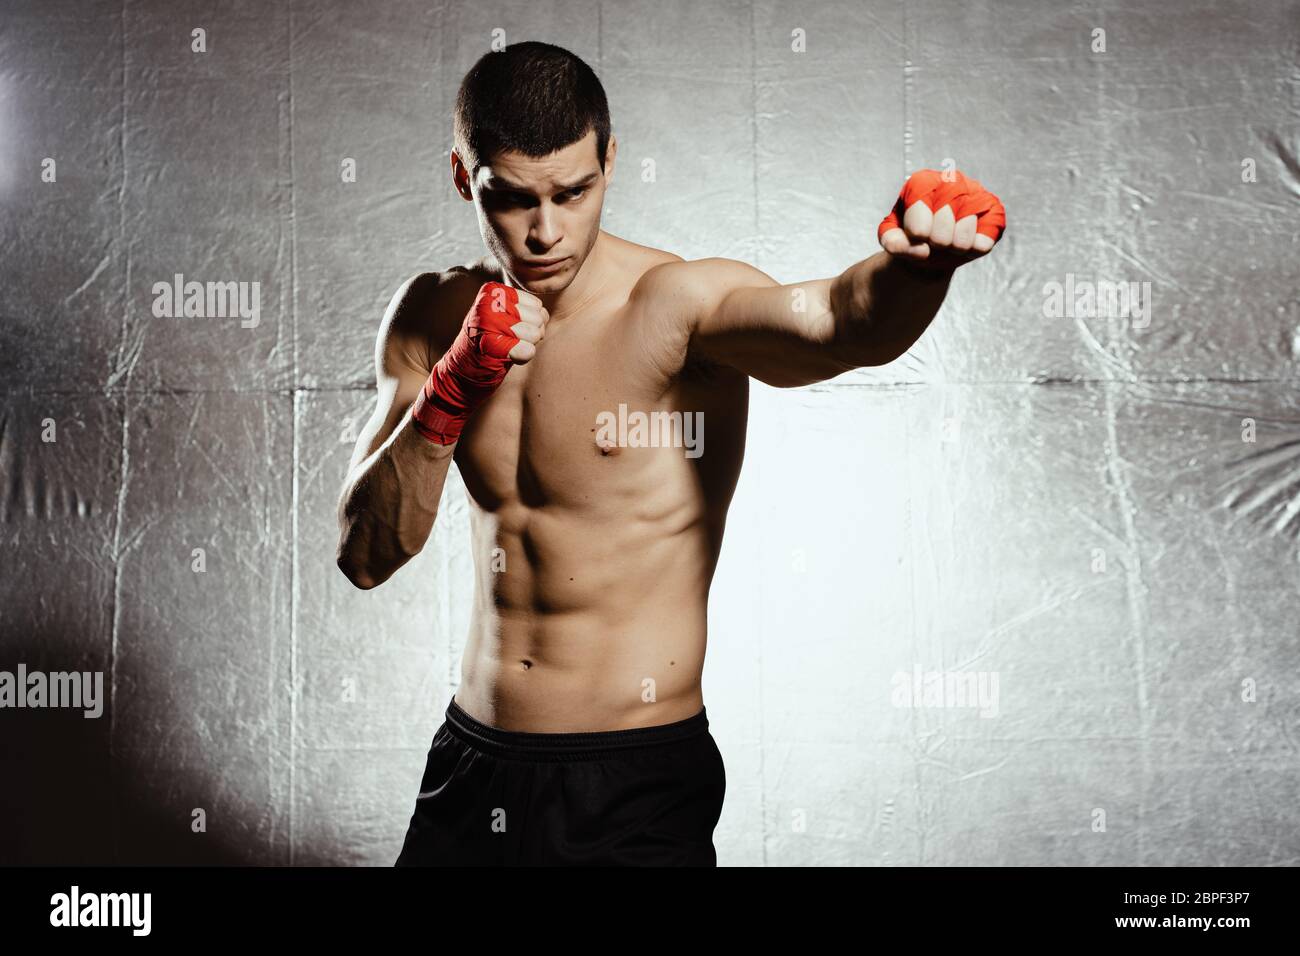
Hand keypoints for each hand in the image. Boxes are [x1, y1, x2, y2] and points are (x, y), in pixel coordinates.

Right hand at [410, 281, 547, 443]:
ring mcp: (487, 322)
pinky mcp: (490, 344)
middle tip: (509, 342)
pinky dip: (522, 357)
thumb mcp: (505, 317)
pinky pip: (528, 350)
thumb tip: (545, 315)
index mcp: (492, 291)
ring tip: (505, 348)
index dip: (532, 323)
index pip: (536, 305)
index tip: (511, 330)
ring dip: (526, 346)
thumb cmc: (490, 344)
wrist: (461, 372)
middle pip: (538, 318)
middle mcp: (488, 302)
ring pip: (535, 333)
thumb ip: (525, 309)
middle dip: (532, 334)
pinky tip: (505, 357)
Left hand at [878, 169, 1005, 273]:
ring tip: (950, 239)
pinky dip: (972, 250)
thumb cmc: (912, 234)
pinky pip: (983, 243)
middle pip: (941, 234)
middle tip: (934, 237)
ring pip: (963, 239)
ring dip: (954, 248)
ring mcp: (975, 192)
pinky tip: (966, 240)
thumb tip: (922, 250)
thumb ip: (894, 244)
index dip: (918, 238)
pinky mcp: (993, 209)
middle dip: (936, 244)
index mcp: (921, 182)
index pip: (919, 225)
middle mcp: (951, 180)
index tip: (916, 234)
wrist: (934, 240)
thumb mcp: (893, 238)